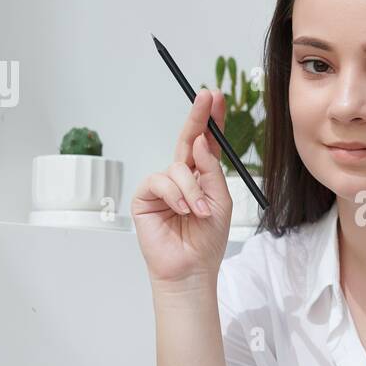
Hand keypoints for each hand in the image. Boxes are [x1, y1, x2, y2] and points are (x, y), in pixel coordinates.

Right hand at [131, 89, 233, 285]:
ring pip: (176, 167)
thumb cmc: (207, 239)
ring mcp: (163, 186)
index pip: (207, 144)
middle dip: (198, 118)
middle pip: (188, 140)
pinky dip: (175, 195)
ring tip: (199, 212)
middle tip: (207, 96)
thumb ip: (211, 170)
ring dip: (191, 190)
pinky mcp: (145, 197)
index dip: (211, 121)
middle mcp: (182, 177)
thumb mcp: (220, 201)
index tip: (217, 98)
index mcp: (202, 178)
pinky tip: (182, 211)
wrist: (191, 269)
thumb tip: (201, 142)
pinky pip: (159, 181)